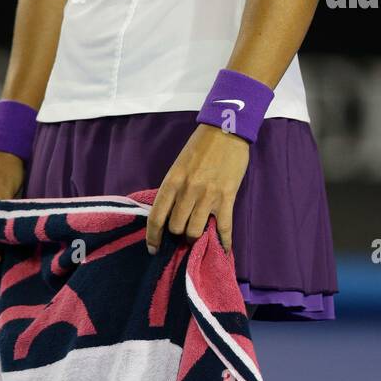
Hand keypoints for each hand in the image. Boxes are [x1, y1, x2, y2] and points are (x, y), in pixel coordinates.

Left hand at [146, 123, 249, 254]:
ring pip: (196, 231)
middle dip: (178, 234)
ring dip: (196, 237)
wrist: (226, 131)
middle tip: (182, 233)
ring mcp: (208, 196)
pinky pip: (224, 227)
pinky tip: (224, 250)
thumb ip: (174, 188)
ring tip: (199, 234)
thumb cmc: (200, 146)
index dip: (153, 237)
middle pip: (176, 227)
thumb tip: (171, 213)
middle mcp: (188, 191)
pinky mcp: (227, 197)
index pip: (156, 217)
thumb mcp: (178, 166)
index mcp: (172, 182)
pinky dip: (224, 242)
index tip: (153, 248)